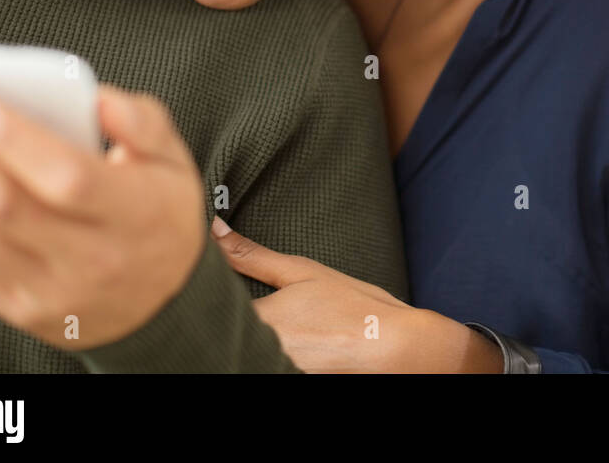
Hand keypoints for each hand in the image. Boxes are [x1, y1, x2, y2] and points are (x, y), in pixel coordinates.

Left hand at [0, 78, 206, 349]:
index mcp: (138, 214)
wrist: (162, 299)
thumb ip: (142, 120)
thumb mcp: (175, 159)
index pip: (67, 176)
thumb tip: (99, 99)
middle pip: (3, 205)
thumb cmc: (159, 219)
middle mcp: (94, 258)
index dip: (12, 136)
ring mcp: (51, 289)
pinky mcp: (19, 307)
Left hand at [211, 218, 501, 372]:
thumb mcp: (303, 272)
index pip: (210, 307)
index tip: (211, 287)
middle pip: (224, 334)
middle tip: (257, 313)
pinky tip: (295, 344)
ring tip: (287, 327)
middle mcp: (260, 351)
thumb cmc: (355, 309)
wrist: (398, 349)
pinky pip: (265, 364)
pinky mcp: (287, 380)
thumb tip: (213, 228)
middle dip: (231, 323)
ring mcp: (275, 370)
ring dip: (247, 341)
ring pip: (243, 351)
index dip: (210, 298)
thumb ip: (251, 255)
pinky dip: (269, 355)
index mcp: (258, 320)